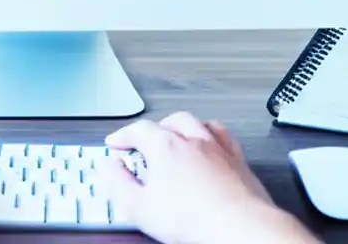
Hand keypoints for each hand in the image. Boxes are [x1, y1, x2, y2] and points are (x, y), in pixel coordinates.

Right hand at [100, 112, 318, 243]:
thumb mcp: (138, 206)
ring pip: (198, 123)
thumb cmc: (193, 218)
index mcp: (165, 146)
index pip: (138, 130)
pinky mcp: (239, 161)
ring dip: (183, 126)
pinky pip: (224, 136)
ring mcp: (218, 148)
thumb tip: (109, 167)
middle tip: (144, 141)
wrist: (238, 226)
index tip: (116, 143)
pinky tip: (212, 143)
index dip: (123, 135)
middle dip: (154, 128)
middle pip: (170, 121)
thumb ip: (118, 183)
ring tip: (176, 135)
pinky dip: (212, 135)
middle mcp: (193, 139)